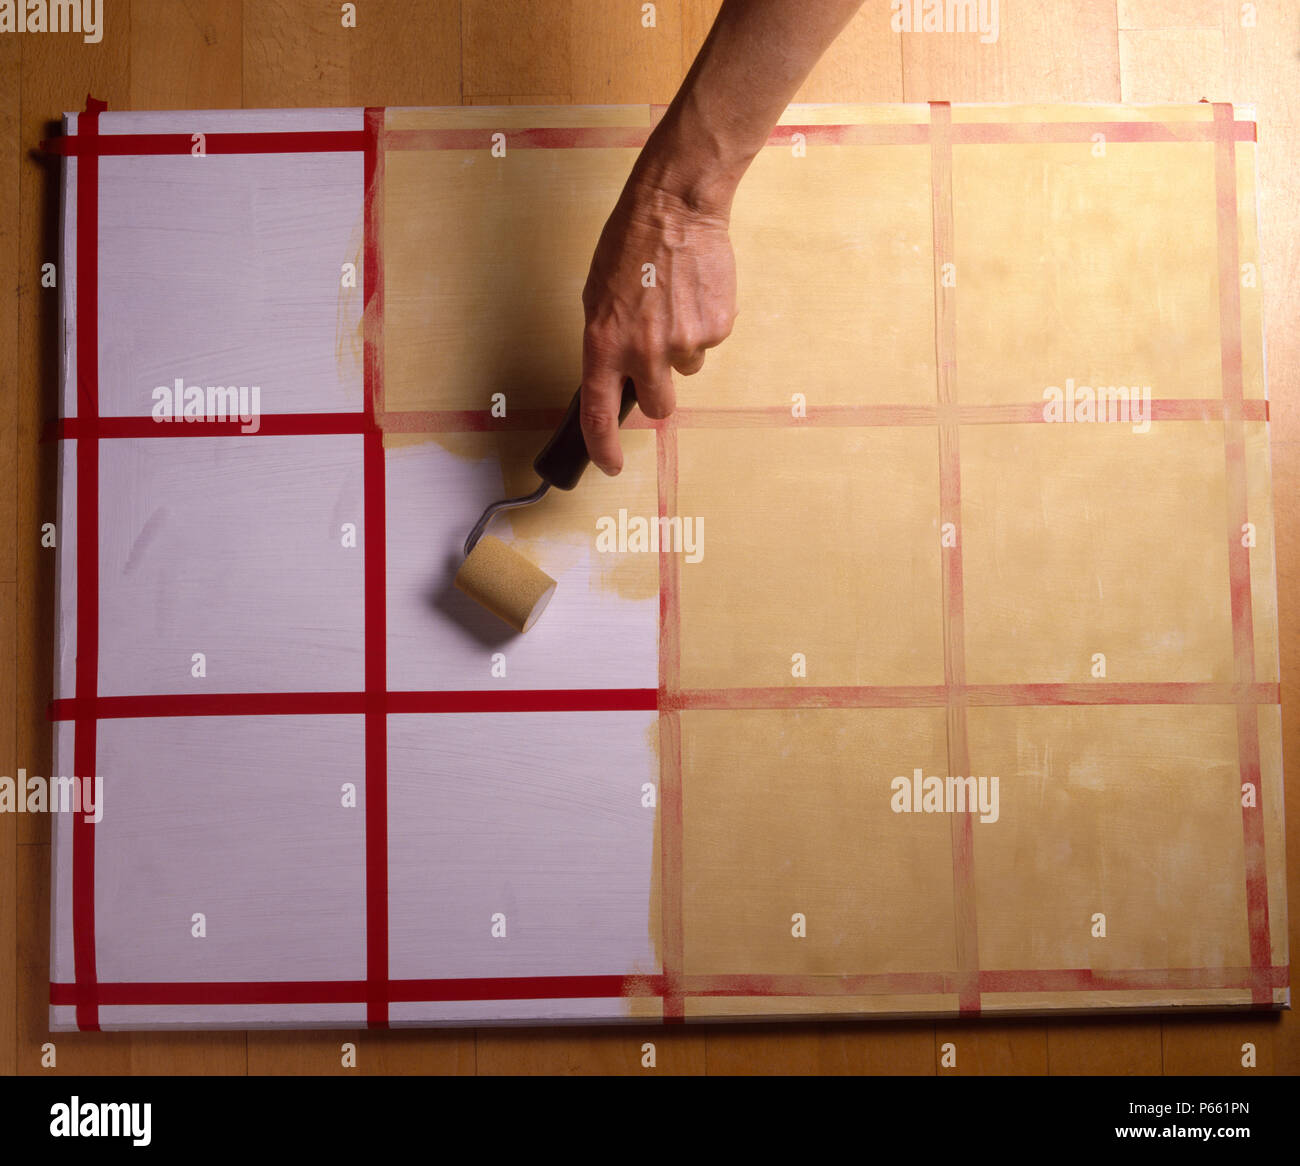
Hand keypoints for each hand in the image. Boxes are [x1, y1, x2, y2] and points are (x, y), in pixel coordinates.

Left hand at [579, 176, 737, 473]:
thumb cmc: (630, 245)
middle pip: (657, 405)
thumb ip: (606, 344)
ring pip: (685, 369)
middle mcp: (643, 353)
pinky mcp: (715, 330)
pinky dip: (702, 325)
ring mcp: (683, 344)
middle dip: (657, 390)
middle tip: (656, 355)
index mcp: (604, 345)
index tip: (610, 463)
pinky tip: (693, 293)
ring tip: (673, 302)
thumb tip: (616, 378)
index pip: (598, 414)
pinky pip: (708, 344)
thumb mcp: (597, 297)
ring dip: (680, 347)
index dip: (603, 447)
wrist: (675, 208)